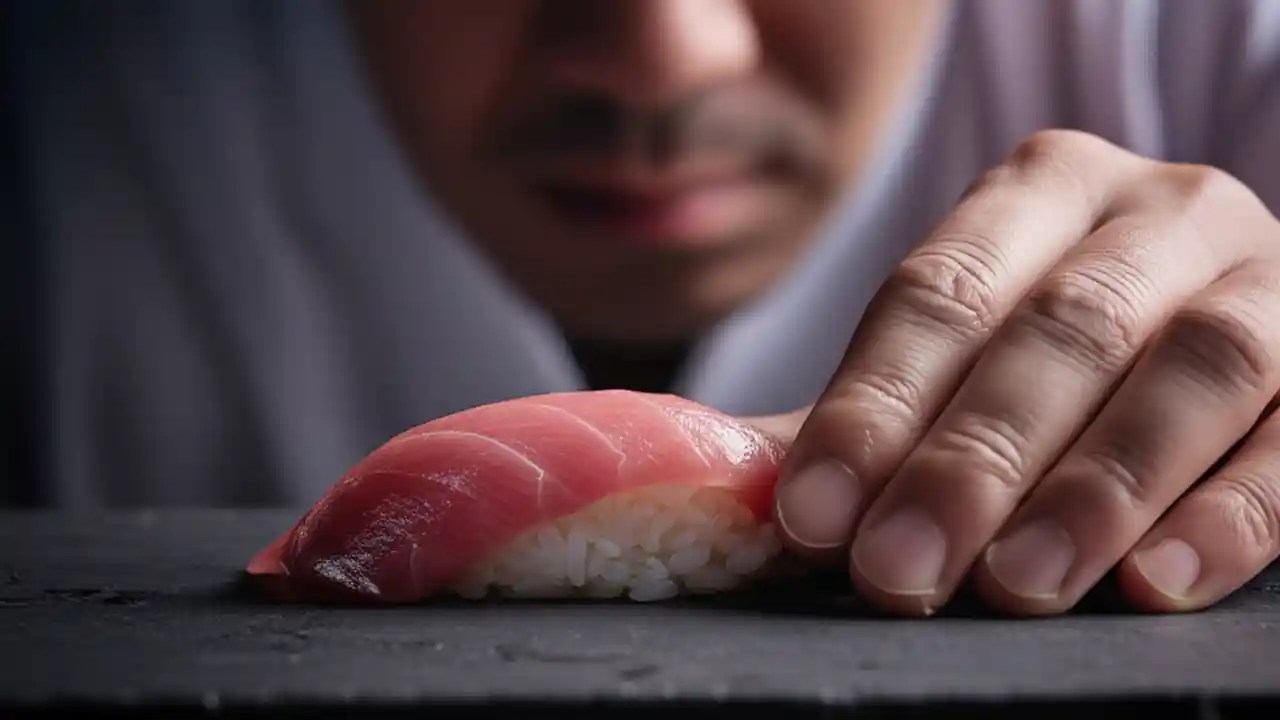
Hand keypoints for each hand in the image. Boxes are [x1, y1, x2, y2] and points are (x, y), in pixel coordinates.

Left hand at [769, 129, 1279, 615]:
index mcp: (1038, 191)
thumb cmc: (1056, 355)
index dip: (872, 405)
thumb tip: (709, 489)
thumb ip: (855, 417)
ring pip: (1189, 370)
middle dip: (970, 461)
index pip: (939, 291)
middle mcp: (1156, 210)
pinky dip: (1231, 512)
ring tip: (1019, 582)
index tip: (814, 515)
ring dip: (1096, 488)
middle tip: (899, 572)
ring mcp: (1263, 274)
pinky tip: (1158, 583)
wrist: (1219, 315)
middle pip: (1056, 332)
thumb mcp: (958, 358)